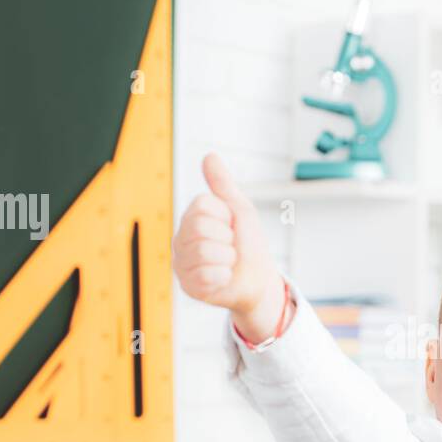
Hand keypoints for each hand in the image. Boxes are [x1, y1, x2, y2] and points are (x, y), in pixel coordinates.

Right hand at [173, 154, 285, 338]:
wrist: (259, 279)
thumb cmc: (249, 243)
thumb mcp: (239, 209)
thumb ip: (222, 185)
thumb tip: (209, 155)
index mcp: (192, 218)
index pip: (201, 205)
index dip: (225, 216)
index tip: (231, 225)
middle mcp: (181, 239)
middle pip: (200, 227)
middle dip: (227, 238)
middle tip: (230, 246)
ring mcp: (182, 263)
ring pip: (203, 251)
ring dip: (228, 258)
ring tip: (228, 262)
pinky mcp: (188, 286)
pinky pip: (207, 276)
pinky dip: (224, 276)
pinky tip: (224, 277)